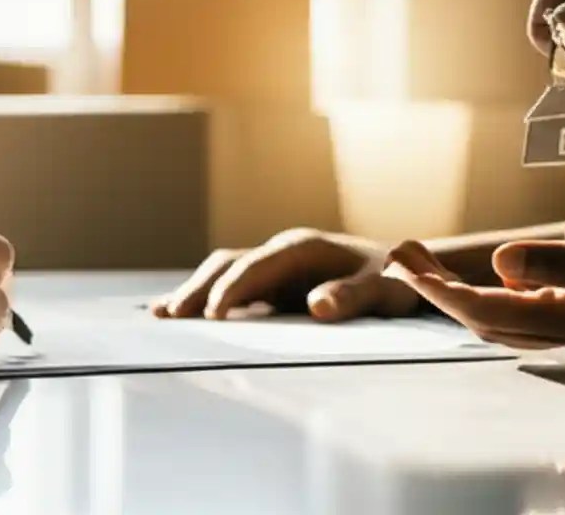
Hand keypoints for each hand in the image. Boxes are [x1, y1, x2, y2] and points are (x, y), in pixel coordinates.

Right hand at [151, 228, 420, 321]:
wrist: (402, 270)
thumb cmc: (394, 279)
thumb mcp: (383, 289)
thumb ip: (352, 297)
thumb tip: (317, 306)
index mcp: (302, 247)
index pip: (256, 266)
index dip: (232, 289)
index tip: (213, 316)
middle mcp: (282, 251)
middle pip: (229, 265)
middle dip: (200, 289)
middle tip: (171, 316)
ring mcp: (275, 265)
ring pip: (224, 272)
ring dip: (196, 291)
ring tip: (162, 314)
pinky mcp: (274, 281)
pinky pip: (233, 285)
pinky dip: (209, 297)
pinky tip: (186, 313)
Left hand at [384, 219, 564, 355]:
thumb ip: (563, 265)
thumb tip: (499, 264)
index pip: (485, 311)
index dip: (437, 288)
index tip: (401, 260)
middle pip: (486, 317)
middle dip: (437, 288)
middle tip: (403, 252)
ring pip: (509, 316)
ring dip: (464, 289)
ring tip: (430, 260)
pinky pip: (539, 306)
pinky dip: (506, 290)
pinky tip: (505, 271)